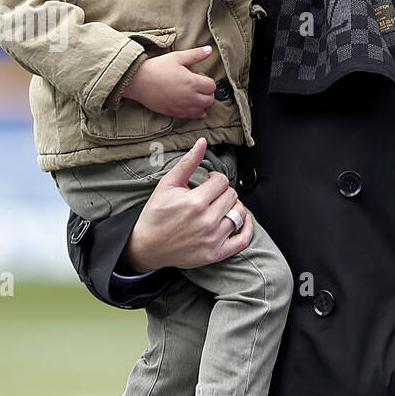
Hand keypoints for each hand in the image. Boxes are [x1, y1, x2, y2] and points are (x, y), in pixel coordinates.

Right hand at [121, 46, 216, 118]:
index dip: (207, 79)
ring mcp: (182, 107)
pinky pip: (193, 116)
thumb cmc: (157, 68)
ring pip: (203, 109)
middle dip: (207, 91)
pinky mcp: (175, 113)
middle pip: (210, 99)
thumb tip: (209, 49)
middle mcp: (189, 97)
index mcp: (191, 82)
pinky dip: (196, 111)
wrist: (138, 81)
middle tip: (197, 84)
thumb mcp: (177, 57)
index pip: (212, 86)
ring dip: (202, 101)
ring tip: (192, 93)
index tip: (198, 75)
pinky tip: (190, 103)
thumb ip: (196, 54)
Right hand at [122, 137, 254, 270]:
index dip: (216, 179)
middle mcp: (207, 221)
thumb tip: (202, 142)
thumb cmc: (156, 215)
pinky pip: (243, 240)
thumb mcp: (167, 184)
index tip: (209, 182)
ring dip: (234, 207)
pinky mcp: (216, 253)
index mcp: (195, 202)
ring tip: (221, 206)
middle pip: (232, 196)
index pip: (222, 181)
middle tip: (212, 195)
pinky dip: (248, 228)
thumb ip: (188, 163)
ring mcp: (213, 239)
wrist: (147, 246)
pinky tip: (243, 220)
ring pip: (240, 214)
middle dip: (223, 192)